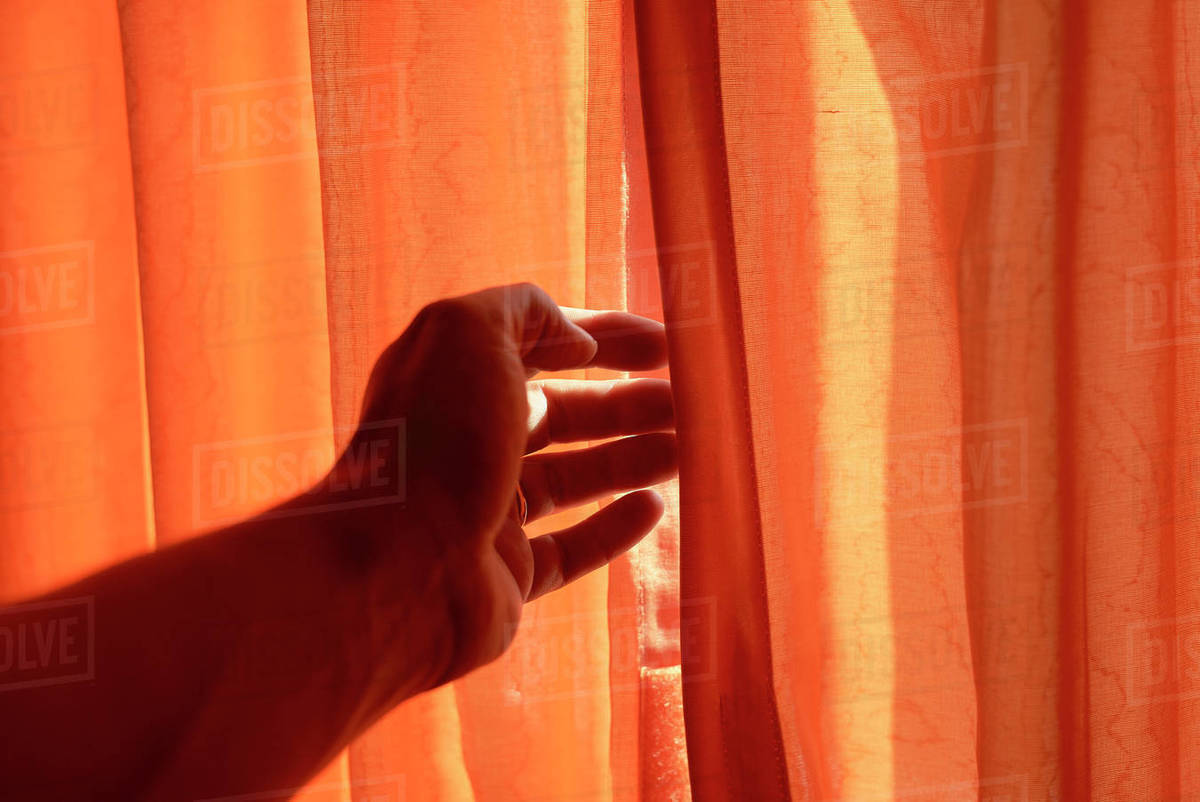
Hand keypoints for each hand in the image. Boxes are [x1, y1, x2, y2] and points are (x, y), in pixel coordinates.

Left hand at [345, 284, 677, 685]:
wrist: (397, 568)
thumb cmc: (436, 439)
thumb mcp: (470, 333)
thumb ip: (526, 313)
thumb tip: (577, 341)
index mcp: (454, 381)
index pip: (539, 348)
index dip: (602, 338)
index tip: (663, 343)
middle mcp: (466, 443)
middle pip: (561, 415)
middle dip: (626, 402)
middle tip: (688, 402)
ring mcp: (485, 512)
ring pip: (572, 478)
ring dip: (631, 458)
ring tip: (689, 448)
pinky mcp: (505, 576)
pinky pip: (569, 549)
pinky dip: (613, 528)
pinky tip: (655, 507)